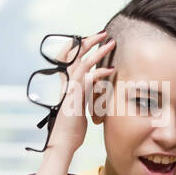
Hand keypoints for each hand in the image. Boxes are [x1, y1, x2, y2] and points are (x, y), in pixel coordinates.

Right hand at [46, 31, 115, 156]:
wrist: (63, 141)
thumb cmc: (72, 128)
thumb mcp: (79, 107)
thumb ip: (85, 96)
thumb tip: (95, 92)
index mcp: (67, 83)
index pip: (71, 58)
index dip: (80, 46)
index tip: (93, 39)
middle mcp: (67, 83)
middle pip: (76, 55)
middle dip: (89, 41)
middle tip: (103, 33)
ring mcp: (71, 88)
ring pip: (83, 62)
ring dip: (98, 51)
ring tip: (110, 42)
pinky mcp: (76, 96)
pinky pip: (89, 79)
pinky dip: (100, 73)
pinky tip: (111, 70)